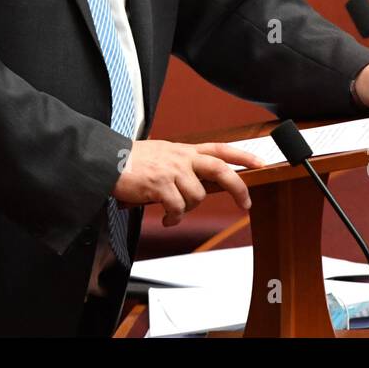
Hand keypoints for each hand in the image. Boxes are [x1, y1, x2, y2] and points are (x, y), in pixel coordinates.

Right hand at [112, 140, 264, 226]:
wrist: (107, 160)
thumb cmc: (130, 161)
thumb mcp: (161, 154)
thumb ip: (180, 164)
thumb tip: (195, 184)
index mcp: (183, 150)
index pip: (220, 149)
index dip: (243, 155)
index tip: (261, 162)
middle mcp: (181, 158)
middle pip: (220, 170)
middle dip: (238, 187)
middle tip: (246, 203)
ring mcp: (172, 171)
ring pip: (197, 196)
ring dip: (188, 209)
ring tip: (173, 212)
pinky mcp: (160, 185)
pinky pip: (177, 208)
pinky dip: (174, 218)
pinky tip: (165, 218)